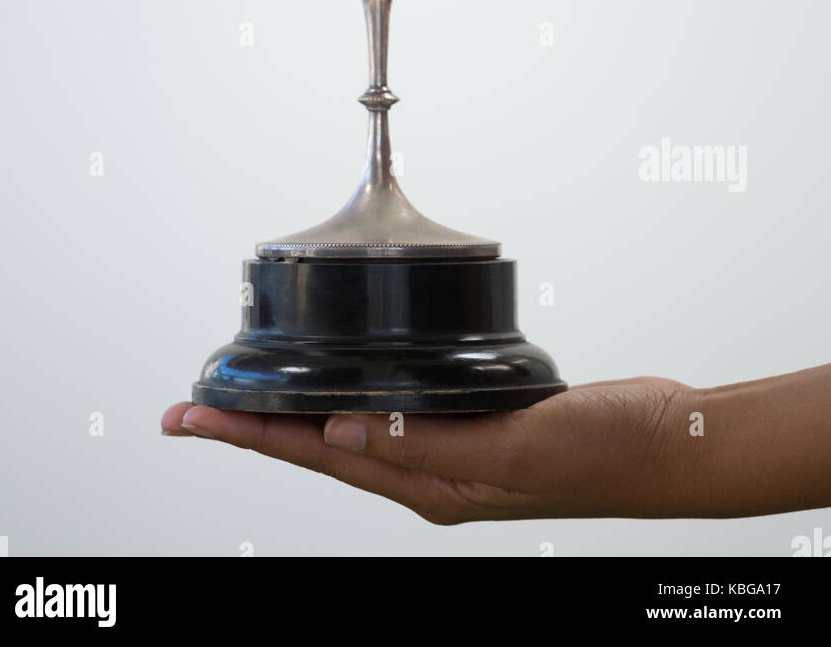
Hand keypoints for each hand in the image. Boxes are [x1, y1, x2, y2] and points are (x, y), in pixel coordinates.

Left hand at [162, 363, 830, 521]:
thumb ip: (424, 442)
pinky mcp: (476, 422)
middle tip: (196, 405)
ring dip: (298, 407)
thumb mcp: (512, 448)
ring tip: (254, 389)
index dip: (245, 434)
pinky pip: (397, 405)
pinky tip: (353, 373)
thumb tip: (337, 430)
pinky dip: (360, 387)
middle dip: (251, 424)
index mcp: (427, 482)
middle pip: (316, 443)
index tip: (188, 417)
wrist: (667, 443)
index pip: (313, 452)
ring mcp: (451, 447)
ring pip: (352, 424)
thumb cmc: (604, 452)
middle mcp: (428, 469)